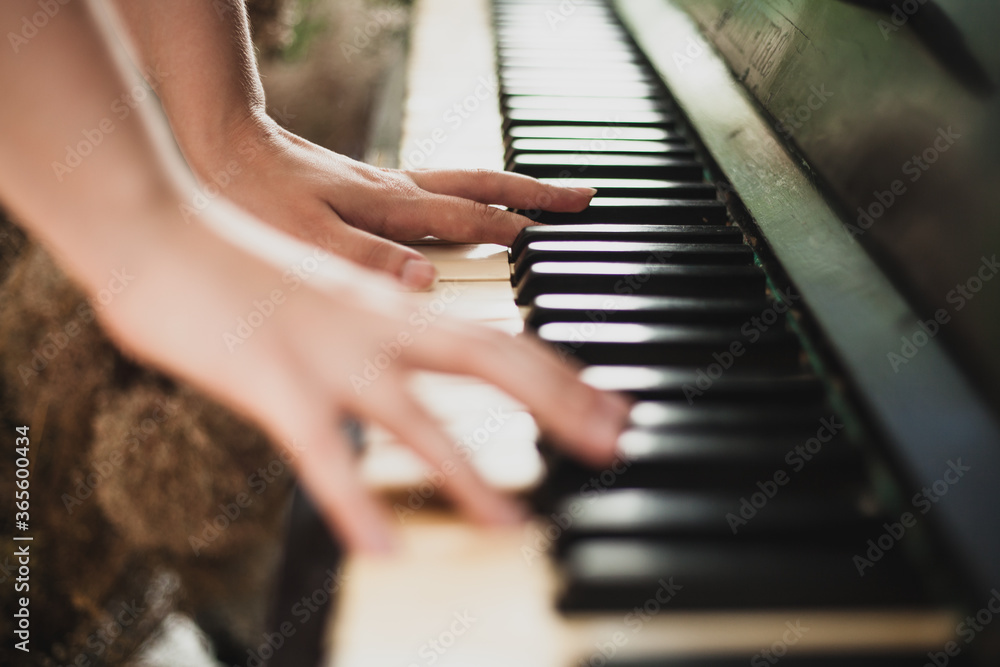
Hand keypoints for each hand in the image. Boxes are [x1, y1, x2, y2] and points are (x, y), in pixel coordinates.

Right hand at [98, 198, 629, 551]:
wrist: (159, 230)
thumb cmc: (242, 267)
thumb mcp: (332, 292)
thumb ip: (381, 321)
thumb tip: (422, 333)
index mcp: (395, 305)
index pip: (501, 339)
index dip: (564, 375)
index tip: (612, 407)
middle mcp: (379, 325)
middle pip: (492, 361)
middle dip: (561, 404)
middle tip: (614, 443)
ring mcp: (330, 356)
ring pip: (419, 421)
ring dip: (473, 475)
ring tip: (516, 525)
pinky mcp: (276, 385)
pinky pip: (324, 457)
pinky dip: (356, 505)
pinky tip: (385, 549)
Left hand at [182, 115, 596, 288]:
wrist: (219, 145)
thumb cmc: (255, 192)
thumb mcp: (305, 237)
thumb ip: (366, 261)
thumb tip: (427, 279)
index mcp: (393, 206)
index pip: (473, 218)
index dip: (520, 231)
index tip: (565, 240)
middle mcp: (399, 191)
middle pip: (485, 188)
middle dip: (538, 197)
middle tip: (584, 199)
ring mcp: (387, 185)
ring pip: (466, 182)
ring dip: (511, 190)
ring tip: (548, 199)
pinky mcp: (368, 187)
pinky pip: (438, 188)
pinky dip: (471, 194)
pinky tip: (471, 209)